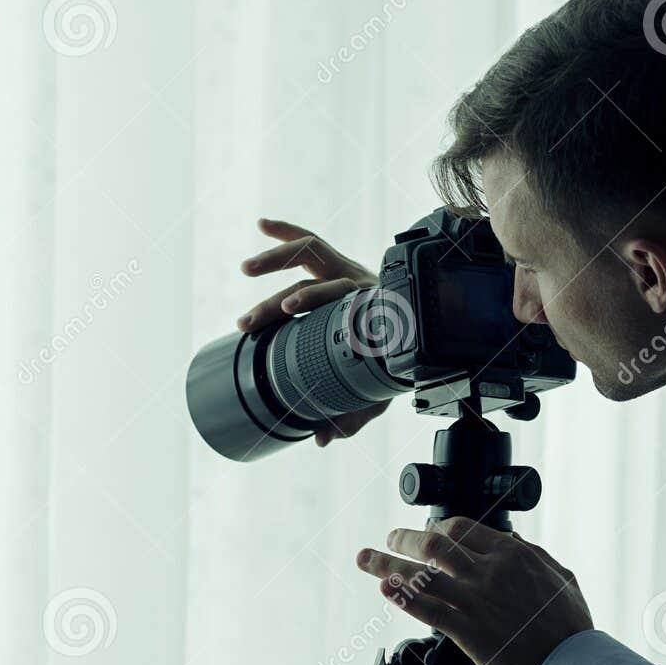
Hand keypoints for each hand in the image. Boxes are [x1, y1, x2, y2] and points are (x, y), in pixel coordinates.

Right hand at [236, 217, 388, 445]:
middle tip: (251, 318)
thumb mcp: (380, 392)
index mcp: (370, 309)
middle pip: (316, 277)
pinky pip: (311, 242)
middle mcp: (358, 284)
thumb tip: (320, 440)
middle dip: (280, 294)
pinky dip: (286, 231)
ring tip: (245, 268)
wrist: (419, 332)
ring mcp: (347, 270)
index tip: (289, 310)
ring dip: (276, 258)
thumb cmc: (396, 360)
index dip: (313, 300)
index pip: (340, 297)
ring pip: (310, 252)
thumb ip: (353, 416)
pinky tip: (261, 224)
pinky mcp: (337, 264)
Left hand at [356, 517, 591, 664]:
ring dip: (386, 564)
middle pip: (434, 544)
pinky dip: (401, 597)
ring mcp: (476, 600)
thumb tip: (513, 540)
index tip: (427, 533)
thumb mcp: (561, 579)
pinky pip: (427, 609)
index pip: (462, 529)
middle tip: (389, 539)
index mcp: (512, 555)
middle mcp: (490, 572)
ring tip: (365, 559)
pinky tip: (384, 589)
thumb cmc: (570, 629)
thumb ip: (534, 556)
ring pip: (421, 574)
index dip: (437, 528)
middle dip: (404, 538)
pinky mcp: (467, 631)